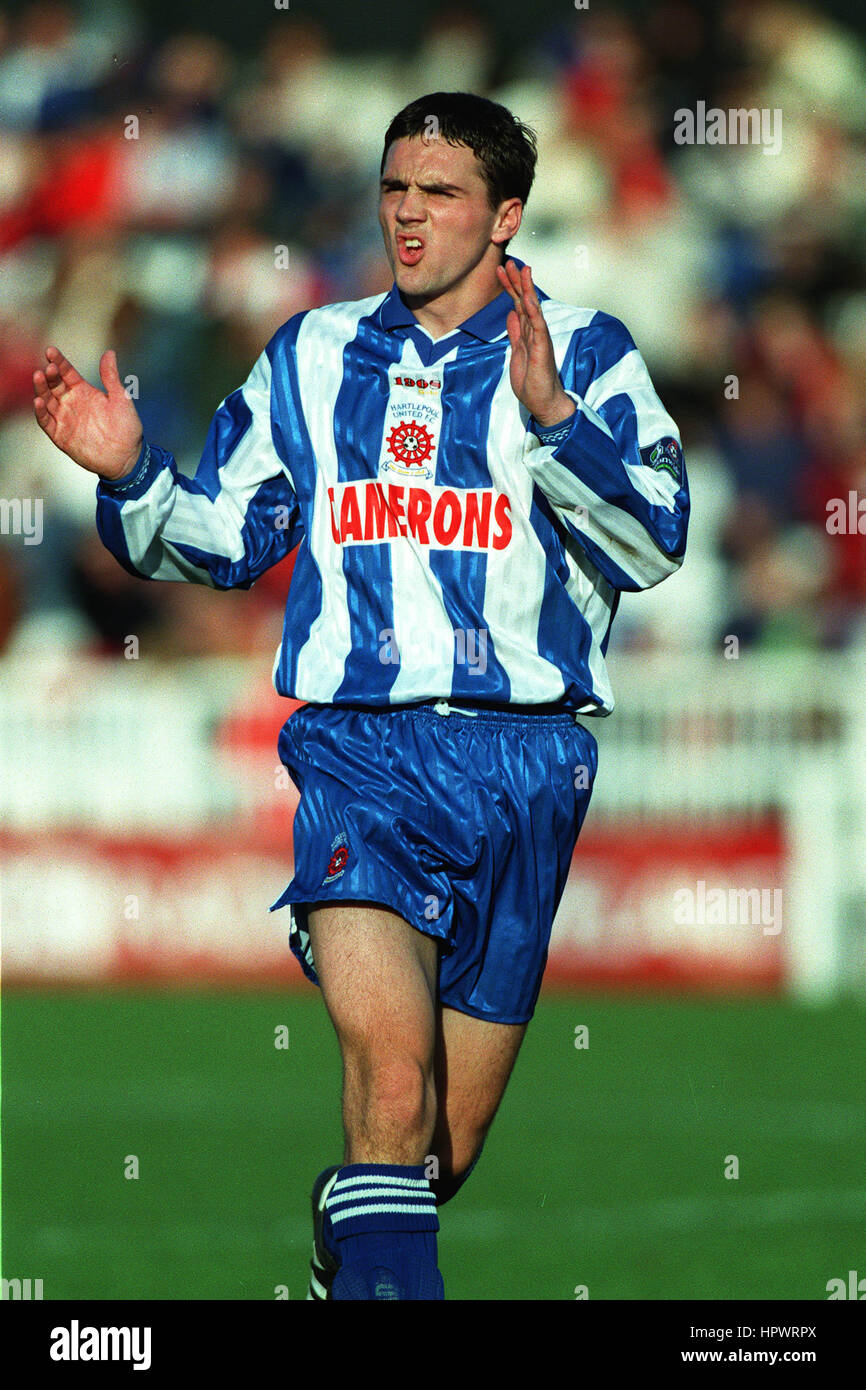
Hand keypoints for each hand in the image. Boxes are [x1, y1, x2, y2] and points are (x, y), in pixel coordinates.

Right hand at [32, 346, 142, 480]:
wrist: (126, 458)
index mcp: (83, 391)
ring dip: (41, 389)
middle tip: (49, 367)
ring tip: (39, 376)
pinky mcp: (60, 435)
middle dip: (49, 375)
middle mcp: (71, 403)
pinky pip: (46, 422)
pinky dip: (40, 412)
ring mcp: (64, 419)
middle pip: (54, 384)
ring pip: (46, 400)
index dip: (58, 361)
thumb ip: (111, 377)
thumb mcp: (121, 399)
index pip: (66, 372)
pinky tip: (39, 401)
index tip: (50, 350)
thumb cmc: (126, 428)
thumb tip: (109, 352)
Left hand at [496, 260, 575, 428]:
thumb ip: (515, 333)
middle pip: (524, 301)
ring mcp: (540, 338)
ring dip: (526, 289)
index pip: (517, 305)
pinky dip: (535, 311)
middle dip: (515, 281)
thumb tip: (510, 314)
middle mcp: (534, 331)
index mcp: (526, 332)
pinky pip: (539, 326)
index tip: (501, 271)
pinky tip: (530, 298)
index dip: (509, 287)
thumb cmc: (532, 382)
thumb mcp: (516, 353)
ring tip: (522, 269)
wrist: (544, 402)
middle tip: (507, 262)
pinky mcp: (543, 348)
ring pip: (533, 308)